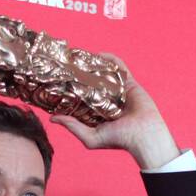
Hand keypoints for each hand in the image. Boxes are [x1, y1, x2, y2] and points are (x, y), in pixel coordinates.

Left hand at [49, 53, 181, 168]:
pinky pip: (120, 69)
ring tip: (83, 58)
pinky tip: (100, 55)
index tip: (61, 82)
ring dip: (96, 65)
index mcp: (99, 114)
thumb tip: (52, 119)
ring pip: (106, 75)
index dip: (73, 90)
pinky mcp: (131, 84)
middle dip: (83, 75)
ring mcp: (120, 91)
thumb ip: (72, 127)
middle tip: (71, 65)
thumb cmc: (118, 140)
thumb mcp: (90, 137)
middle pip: (93, 84)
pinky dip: (111, 60)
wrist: (143, 135)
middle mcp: (109, 101)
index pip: (83, 99)